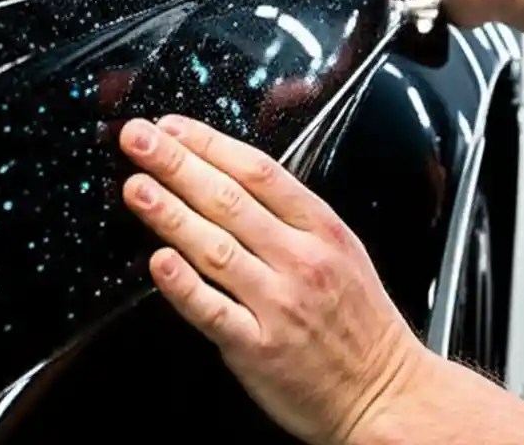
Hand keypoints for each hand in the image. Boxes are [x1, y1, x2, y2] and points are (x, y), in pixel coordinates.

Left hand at [117, 115, 436, 444]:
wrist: (386, 396)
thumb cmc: (362, 327)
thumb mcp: (344, 252)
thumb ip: (293, 219)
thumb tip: (232, 183)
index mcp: (322, 229)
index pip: (258, 171)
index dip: (209, 144)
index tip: (173, 127)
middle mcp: (300, 260)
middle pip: (229, 200)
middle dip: (177, 163)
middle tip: (138, 139)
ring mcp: (278, 303)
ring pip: (214, 247)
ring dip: (169, 213)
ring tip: (136, 187)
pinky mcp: (257, 347)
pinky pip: (212, 310)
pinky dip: (184, 284)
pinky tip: (159, 261)